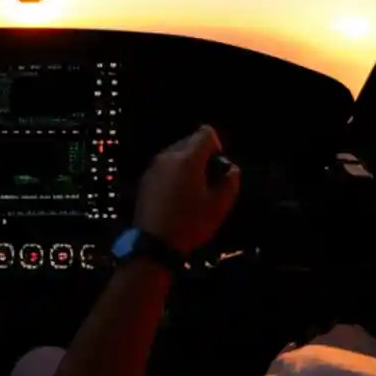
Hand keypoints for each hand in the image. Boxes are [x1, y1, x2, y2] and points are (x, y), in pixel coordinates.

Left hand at [133, 125, 240, 253]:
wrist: (153, 243)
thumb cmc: (190, 223)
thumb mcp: (219, 205)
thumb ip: (230, 181)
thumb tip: (230, 168)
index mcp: (188, 158)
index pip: (206, 133)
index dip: (217, 145)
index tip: (218, 166)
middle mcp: (168, 156)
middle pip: (190, 141)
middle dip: (202, 155)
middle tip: (208, 180)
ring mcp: (154, 166)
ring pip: (176, 153)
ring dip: (188, 163)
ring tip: (193, 189)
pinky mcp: (145, 178)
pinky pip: (165, 165)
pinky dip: (174, 172)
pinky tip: (177, 195)